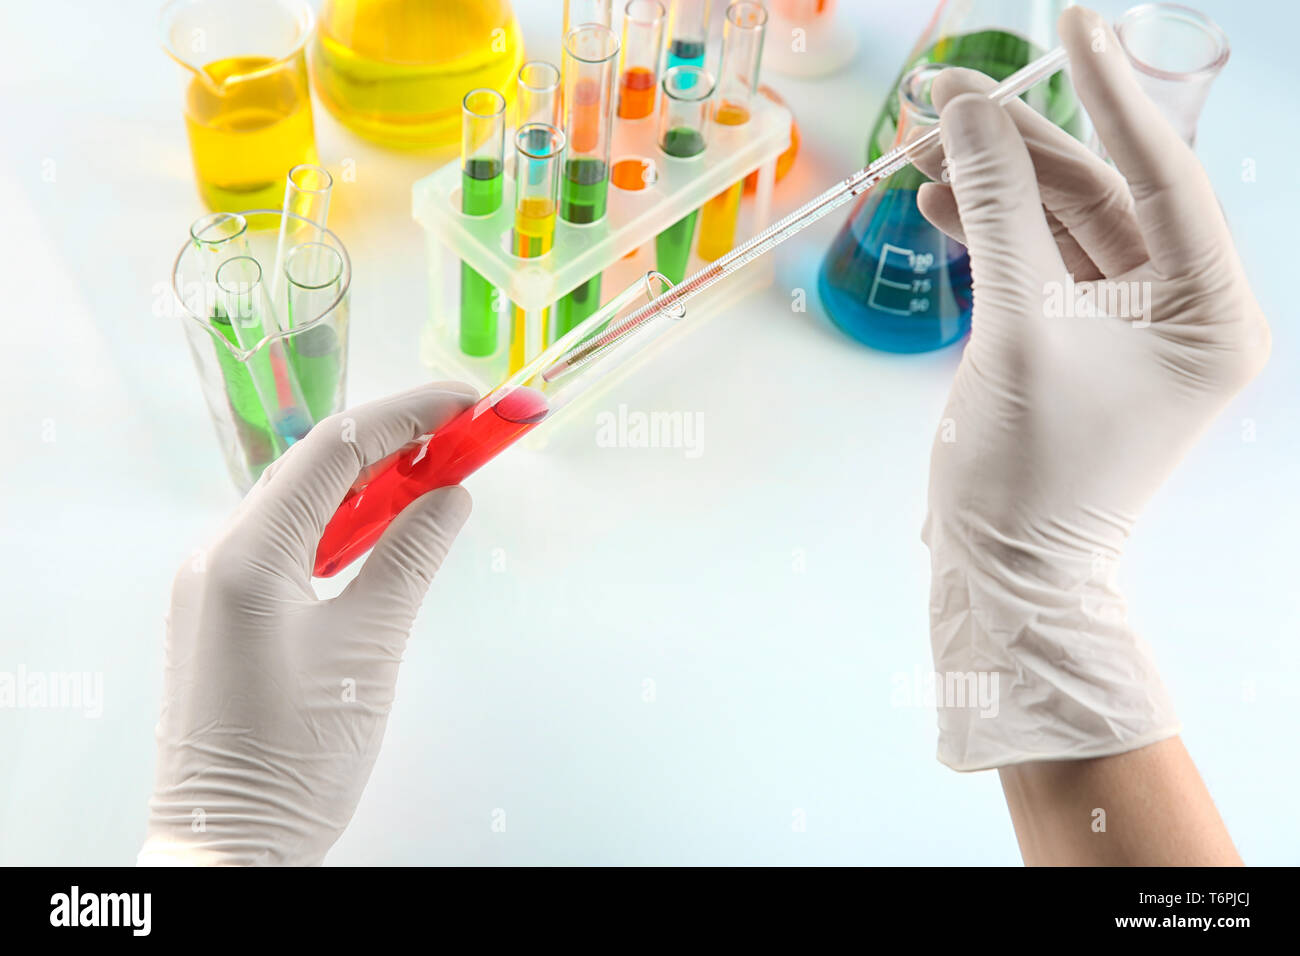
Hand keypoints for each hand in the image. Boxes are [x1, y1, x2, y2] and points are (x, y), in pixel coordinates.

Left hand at [139, 383, 476, 864]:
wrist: (229, 848)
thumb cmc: (294, 758)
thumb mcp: (369, 648)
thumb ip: (411, 557)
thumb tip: (449, 496)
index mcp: (245, 554)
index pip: (336, 448)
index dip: (409, 414)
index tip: (468, 401)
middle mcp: (216, 554)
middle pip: (314, 467)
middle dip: (395, 442)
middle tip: (466, 435)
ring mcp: (212, 584)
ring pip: (300, 503)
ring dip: (370, 484)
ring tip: (438, 475)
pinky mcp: (222, 612)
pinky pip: (285, 542)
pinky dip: (340, 525)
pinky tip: (383, 530)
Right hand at [915, 7, 1269, 769]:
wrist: (1003, 573)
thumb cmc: (1028, 472)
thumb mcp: (1017, 328)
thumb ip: (998, 210)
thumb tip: (971, 112)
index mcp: (1210, 312)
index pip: (1161, 173)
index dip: (1110, 93)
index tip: (1072, 22)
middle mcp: (1183, 313)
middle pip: (1102, 195)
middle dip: (1021, 145)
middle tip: (948, 94)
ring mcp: (1129, 331)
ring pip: (1062, 226)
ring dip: (994, 188)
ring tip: (926, 153)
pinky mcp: (1078, 346)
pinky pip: (1039, 267)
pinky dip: (991, 234)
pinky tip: (943, 203)